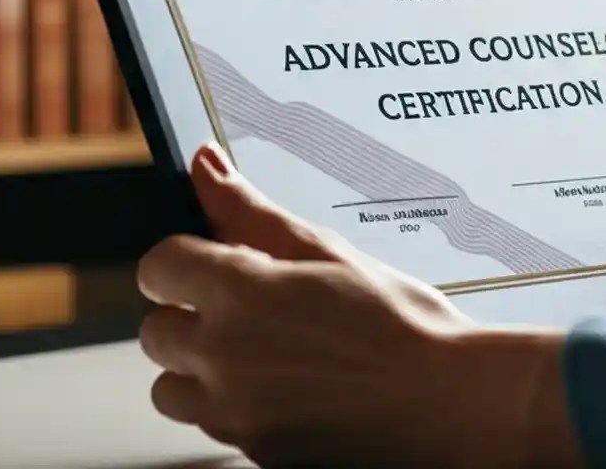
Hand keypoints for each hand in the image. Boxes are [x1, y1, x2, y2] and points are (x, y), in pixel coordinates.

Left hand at [136, 143, 577, 466]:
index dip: (185, 261)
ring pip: (172, 388)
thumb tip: (204, 165)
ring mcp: (234, 412)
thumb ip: (249, 210)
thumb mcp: (326, 251)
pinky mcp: (252, 451)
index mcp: (236, 293)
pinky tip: (287, 390)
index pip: (157, 267)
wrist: (450, 402)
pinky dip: (234, 408)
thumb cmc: (401, 324)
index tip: (214, 264)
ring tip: (261, 357)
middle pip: (155, 332)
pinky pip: (213, 426)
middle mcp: (222, 356)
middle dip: (190, 317)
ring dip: (200, 370)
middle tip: (250, 311)